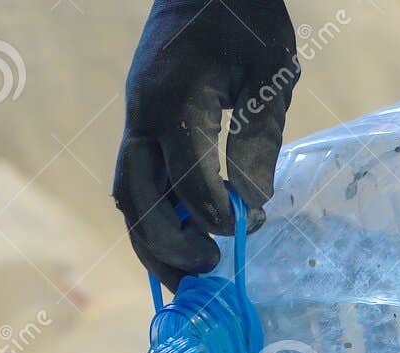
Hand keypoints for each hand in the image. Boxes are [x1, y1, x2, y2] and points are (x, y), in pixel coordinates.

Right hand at [113, 0, 298, 288]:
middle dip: (172, 244)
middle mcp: (142, 117)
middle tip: (211, 268)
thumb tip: (253, 205)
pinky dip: (152, 221)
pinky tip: (177, 247)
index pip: (187, 177)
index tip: (251, 225)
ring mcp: (134, 123)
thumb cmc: (246, 18)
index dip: (215, 213)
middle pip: (140, 200)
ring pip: (129, 200)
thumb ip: (260, 139)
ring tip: (187, 280)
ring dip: (153, 245)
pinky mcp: (138, 129)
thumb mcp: (270, 72)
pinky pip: (133, 186)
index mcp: (174, 100)